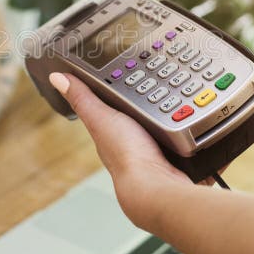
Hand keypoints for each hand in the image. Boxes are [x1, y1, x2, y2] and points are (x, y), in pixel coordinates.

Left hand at [49, 72, 194, 230]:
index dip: (123, 87)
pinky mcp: (180, 157)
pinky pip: (187, 136)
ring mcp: (158, 151)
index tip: (132, 67)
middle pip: (145, 112)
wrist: (158, 187)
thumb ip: (83, 98)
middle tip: (166, 74)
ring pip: (169, 123)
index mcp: (113, 130)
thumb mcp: (101, 118)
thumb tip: (57, 78)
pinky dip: (192, 129)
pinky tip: (196, 118)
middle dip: (157, 97)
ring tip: (185, 94)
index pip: (116, 103)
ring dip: (178, 113)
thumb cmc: (126, 157)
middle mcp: (134, 142)